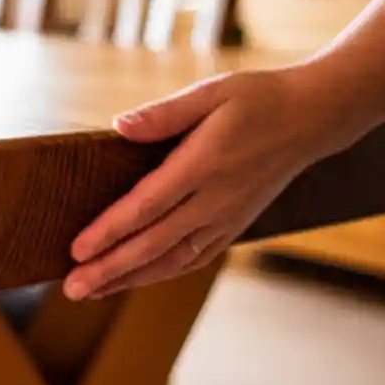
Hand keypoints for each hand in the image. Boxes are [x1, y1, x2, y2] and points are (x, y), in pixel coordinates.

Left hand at [64, 66, 357, 300]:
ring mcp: (228, 217)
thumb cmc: (257, 99)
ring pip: (173, 259)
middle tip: (71, 288)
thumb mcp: (212, 93)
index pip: (147, 206)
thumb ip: (164, 114)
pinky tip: (134, 280)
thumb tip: (119, 126)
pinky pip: (194, 258)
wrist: (314, 118)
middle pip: (154, 243)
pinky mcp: (235, 225)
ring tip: (90, 292)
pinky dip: (162, 273)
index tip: (76, 250)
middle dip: (110, 269)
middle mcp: (216, 199)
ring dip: (130, 278)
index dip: (110, 231)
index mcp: (205, 164)